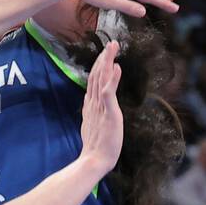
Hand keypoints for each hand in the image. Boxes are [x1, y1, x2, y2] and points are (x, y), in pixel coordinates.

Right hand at [80, 42, 122, 174]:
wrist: (94, 161)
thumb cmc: (95, 148)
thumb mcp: (92, 125)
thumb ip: (92, 111)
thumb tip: (89, 100)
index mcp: (91, 106)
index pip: (94, 81)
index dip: (100, 66)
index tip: (105, 54)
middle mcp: (93, 103)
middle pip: (97, 75)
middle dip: (104, 58)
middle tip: (112, 43)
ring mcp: (100, 107)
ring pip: (102, 79)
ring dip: (107, 61)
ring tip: (113, 47)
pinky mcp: (108, 112)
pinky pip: (109, 92)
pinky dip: (112, 78)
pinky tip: (116, 67)